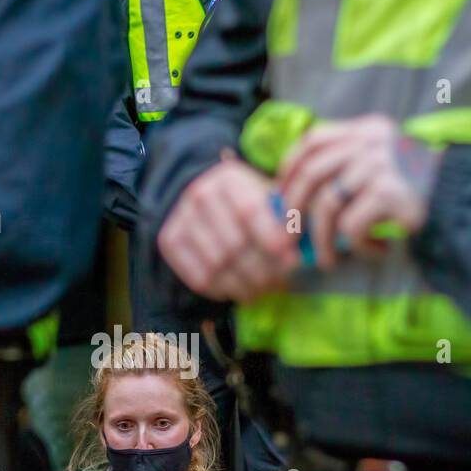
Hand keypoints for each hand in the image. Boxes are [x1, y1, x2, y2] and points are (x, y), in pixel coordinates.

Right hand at [157, 154, 297, 301]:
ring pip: (217, 267)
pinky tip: (241, 289)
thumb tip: (301, 255)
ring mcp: (180, 219)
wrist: (206, 200)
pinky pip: (199, 278)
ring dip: (246, 285)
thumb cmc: (250, 203)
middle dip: (263, 270)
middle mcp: (199, 195)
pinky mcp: (169, 242)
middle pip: (234, 245)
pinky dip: (224, 290)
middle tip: (281, 282)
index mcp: (229, 179)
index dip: (271, 240)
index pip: (249, 212)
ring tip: (264, 289)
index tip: (292, 261)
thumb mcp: (270, 199)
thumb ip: (287, 220)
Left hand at [279, 115, 440, 268]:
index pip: (314, 139)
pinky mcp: (387, 194)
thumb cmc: (417, 188)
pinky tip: (375, 252)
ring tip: (328, 260)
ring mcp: (379, 166)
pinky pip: (351, 226)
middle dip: (293, 210)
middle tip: (291, 238)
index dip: (290, 166)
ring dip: (322, 240)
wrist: (462, 198)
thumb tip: (293, 197)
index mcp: (367, 130)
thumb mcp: (383, 162)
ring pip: (326, 205)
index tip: (281, 192)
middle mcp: (371, 143)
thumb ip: (348, 165)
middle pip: (312, 174)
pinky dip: (357, 246)